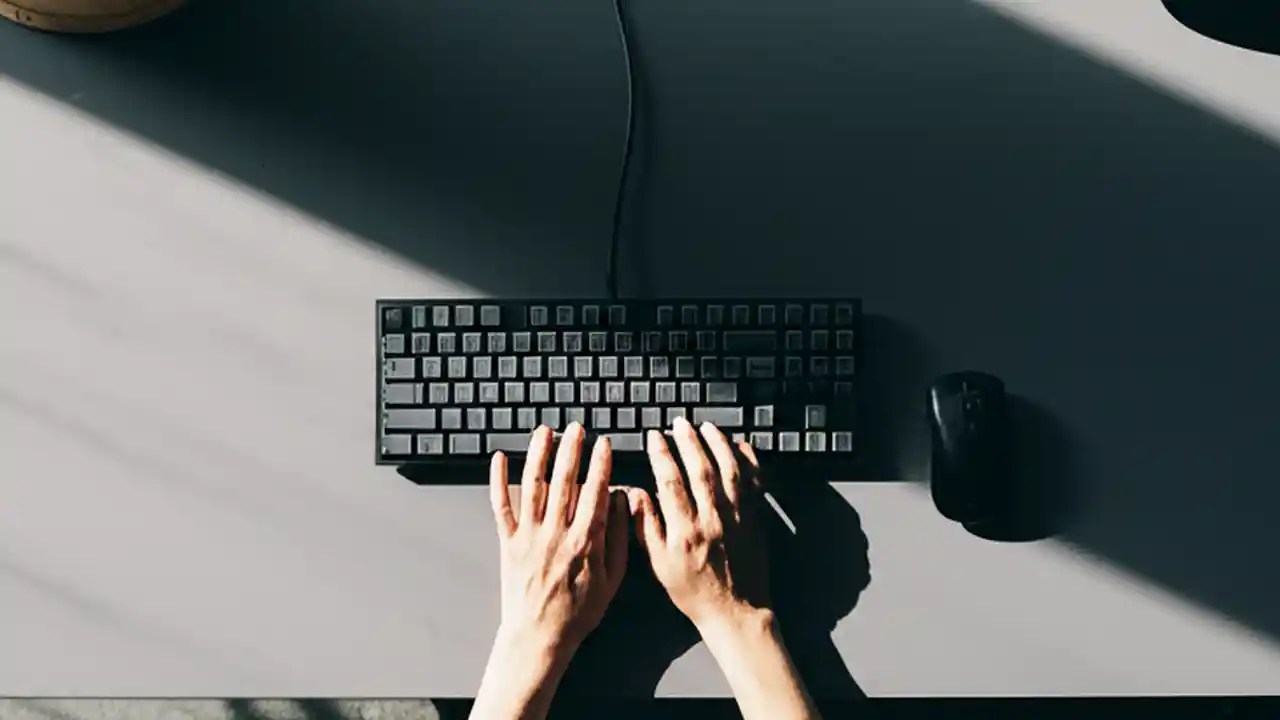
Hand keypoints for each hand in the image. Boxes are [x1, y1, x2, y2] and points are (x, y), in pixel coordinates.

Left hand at [471, 424, 629, 719]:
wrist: (539, 636)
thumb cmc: (578, 612)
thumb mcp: (612, 580)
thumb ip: (618, 539)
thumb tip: (622, 503)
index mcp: (585, 541)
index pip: (594, 492)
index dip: (599, 464)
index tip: (603, 444)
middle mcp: (555, 533)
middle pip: (564, 481)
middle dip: (570, 449)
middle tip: (575, 428)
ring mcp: (528, 536)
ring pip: (533, 486)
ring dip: (538, 454)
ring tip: (544, 432)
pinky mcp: (507, 542)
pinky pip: (501, 506)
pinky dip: (498, 480)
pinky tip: (499, 458)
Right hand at [625, 417, 768, 628]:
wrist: (735, 611)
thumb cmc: (693, 591)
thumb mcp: (659, 563)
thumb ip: (645, 526)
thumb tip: (634, 494)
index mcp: (685, 531)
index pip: (671, 481)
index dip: (661, 454)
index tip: (655, 437)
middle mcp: (712, 519)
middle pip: (700, 469)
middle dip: (688, 441)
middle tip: (680, 423)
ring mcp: (737, 517)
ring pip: (728, 470)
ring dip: (717, 444)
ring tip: (706, 427)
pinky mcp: (755, 518)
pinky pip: (754, 482)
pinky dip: (748, 461)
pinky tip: (739, 446)